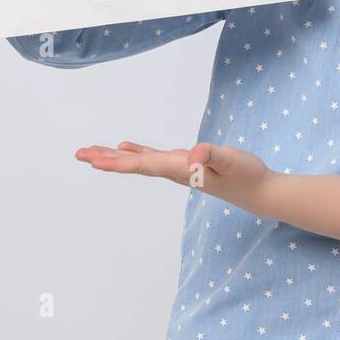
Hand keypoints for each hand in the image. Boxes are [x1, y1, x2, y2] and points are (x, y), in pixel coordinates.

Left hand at [75, 140, 274, 211]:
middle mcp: (174, 170)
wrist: (259, 192)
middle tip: (80, 154)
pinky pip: (153, 158)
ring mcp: (178, 169)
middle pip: (134, 165)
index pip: (144, 164)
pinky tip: (127, 147)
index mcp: (180, 169)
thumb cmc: (247, 175)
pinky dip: (137, 152)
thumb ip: (213, 156)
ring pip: (140, 161)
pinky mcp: (185, 165)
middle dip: (107, 159)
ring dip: (116, 157)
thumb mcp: (232, 161)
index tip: (94, 161)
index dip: (118, 162)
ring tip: (93, 152)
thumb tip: (194, 156)